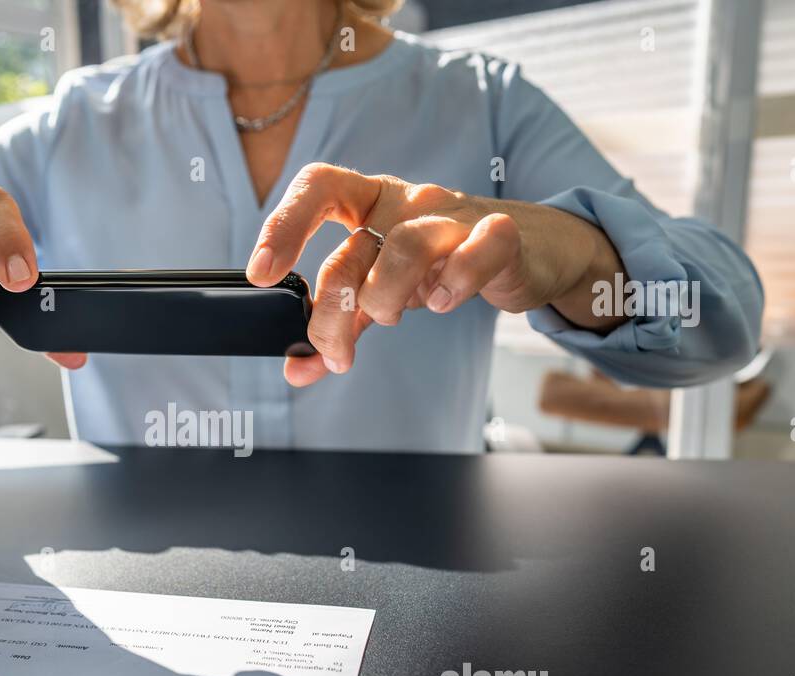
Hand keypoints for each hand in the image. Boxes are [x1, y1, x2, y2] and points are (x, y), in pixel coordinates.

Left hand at [245, 163, 620, 385]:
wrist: (533, 250)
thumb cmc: (446, 263)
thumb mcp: (385, 290)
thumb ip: (342, 325)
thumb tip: (294, 367)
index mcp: (370, 204)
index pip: (319, 187)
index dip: (284, 224)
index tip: (261, 274)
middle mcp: (407, 203)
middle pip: (355, 245)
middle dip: (331, 305)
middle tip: (332, 349)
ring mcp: (455, 217)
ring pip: (406, 245)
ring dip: (383, 296)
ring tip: (385, 320)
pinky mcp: (501, 237)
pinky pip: (479, 248)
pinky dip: (457, 278)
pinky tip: (443, 303)